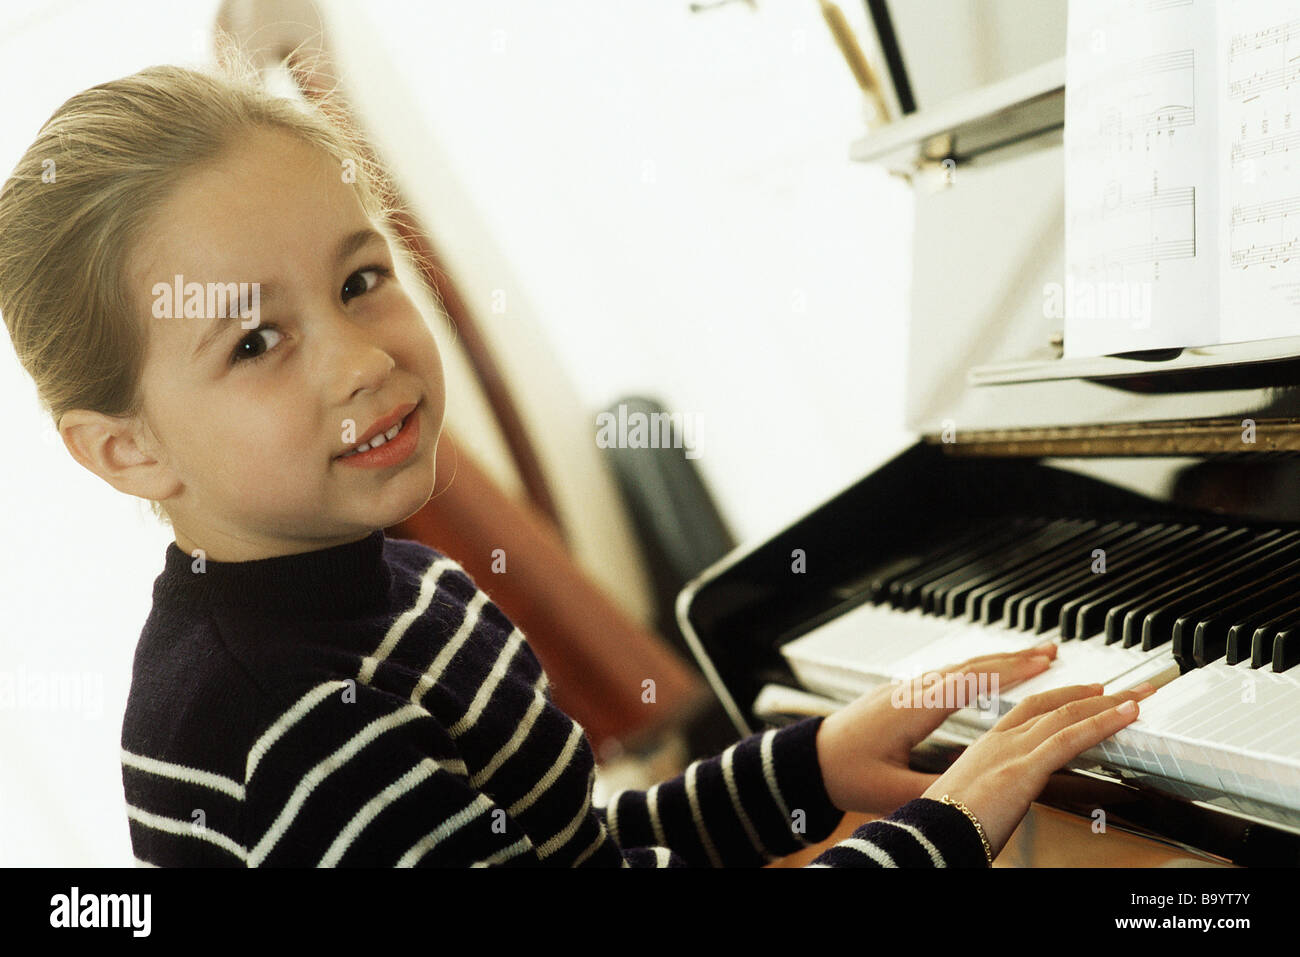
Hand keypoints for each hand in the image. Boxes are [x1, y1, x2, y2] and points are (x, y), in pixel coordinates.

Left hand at [815, 643, 1061, 815]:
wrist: (807, 758)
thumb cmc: (843, 773)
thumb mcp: (892, 789)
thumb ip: (934, 788)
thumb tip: (972, 792)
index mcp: (913, 709)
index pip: (969, 681)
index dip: (1009, 671)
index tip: (1043, 662)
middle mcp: (911, 691)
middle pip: (970, 665)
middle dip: (1013, 657)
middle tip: (1052, 650)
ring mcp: (904, 689)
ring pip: (958, 666)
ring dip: (996, 660)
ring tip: (1032, 656)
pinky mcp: (899, 694)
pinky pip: (946, 673)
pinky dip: (975, 669)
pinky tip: (988, 672)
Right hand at [920, 681, 1156, 859]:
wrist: (929, 835)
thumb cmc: (944, 825)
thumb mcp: (973, 799)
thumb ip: (996, 790)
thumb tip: (1008, 800)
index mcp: (986, 746)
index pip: (1030, 709)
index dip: (1063, 697)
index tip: (1089, 693)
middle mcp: (1000, 740)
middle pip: (1052, 704)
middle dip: (1092, 693)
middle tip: (1124, 688)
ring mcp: (1012, 751)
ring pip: (1067, 714)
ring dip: (1107, 703)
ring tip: (1137, 696)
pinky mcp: (1024, 768)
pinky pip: (1071, 738)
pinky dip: (1103, 722)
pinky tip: (1126, 715)